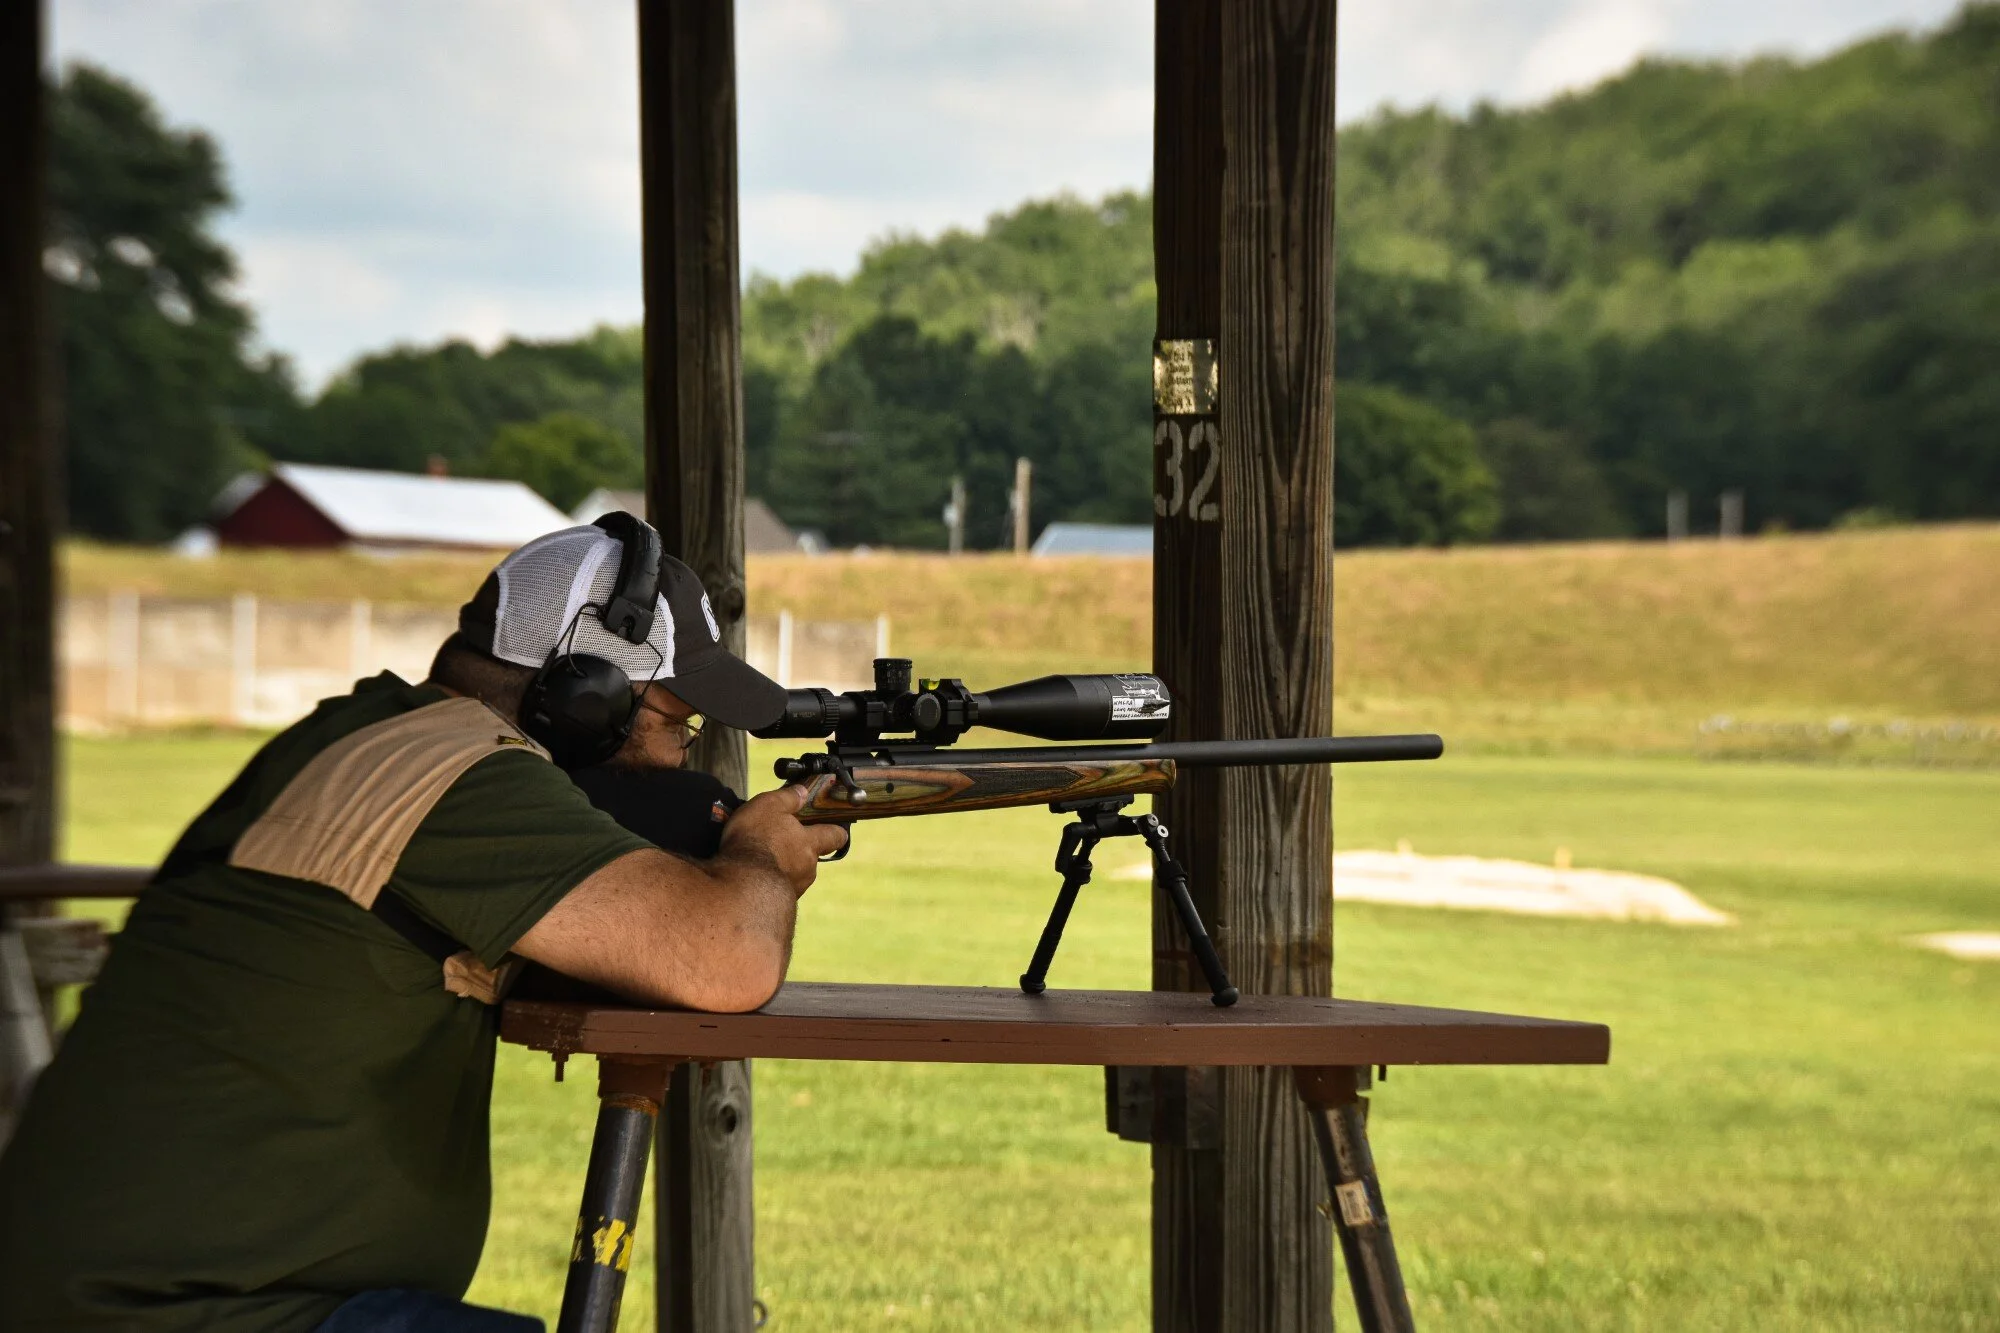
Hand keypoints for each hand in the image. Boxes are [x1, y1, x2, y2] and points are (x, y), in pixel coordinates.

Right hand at [719, 785, 847, 894]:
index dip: (836, 831)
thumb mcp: (769, 806)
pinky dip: (769, 881)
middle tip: (782, 841)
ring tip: (761, 858)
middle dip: (800, 849)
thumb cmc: (755, 840)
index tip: (838, 830)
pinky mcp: (778, 901)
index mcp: (810, 842)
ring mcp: (794, 886)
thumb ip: (789, 798)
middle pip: (812, 856)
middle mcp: (807, 867)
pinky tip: (753, 875)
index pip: (834, 836)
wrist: (741, 883)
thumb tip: (803, 791)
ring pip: (795, 873)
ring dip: (783, 866)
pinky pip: (777, 888)